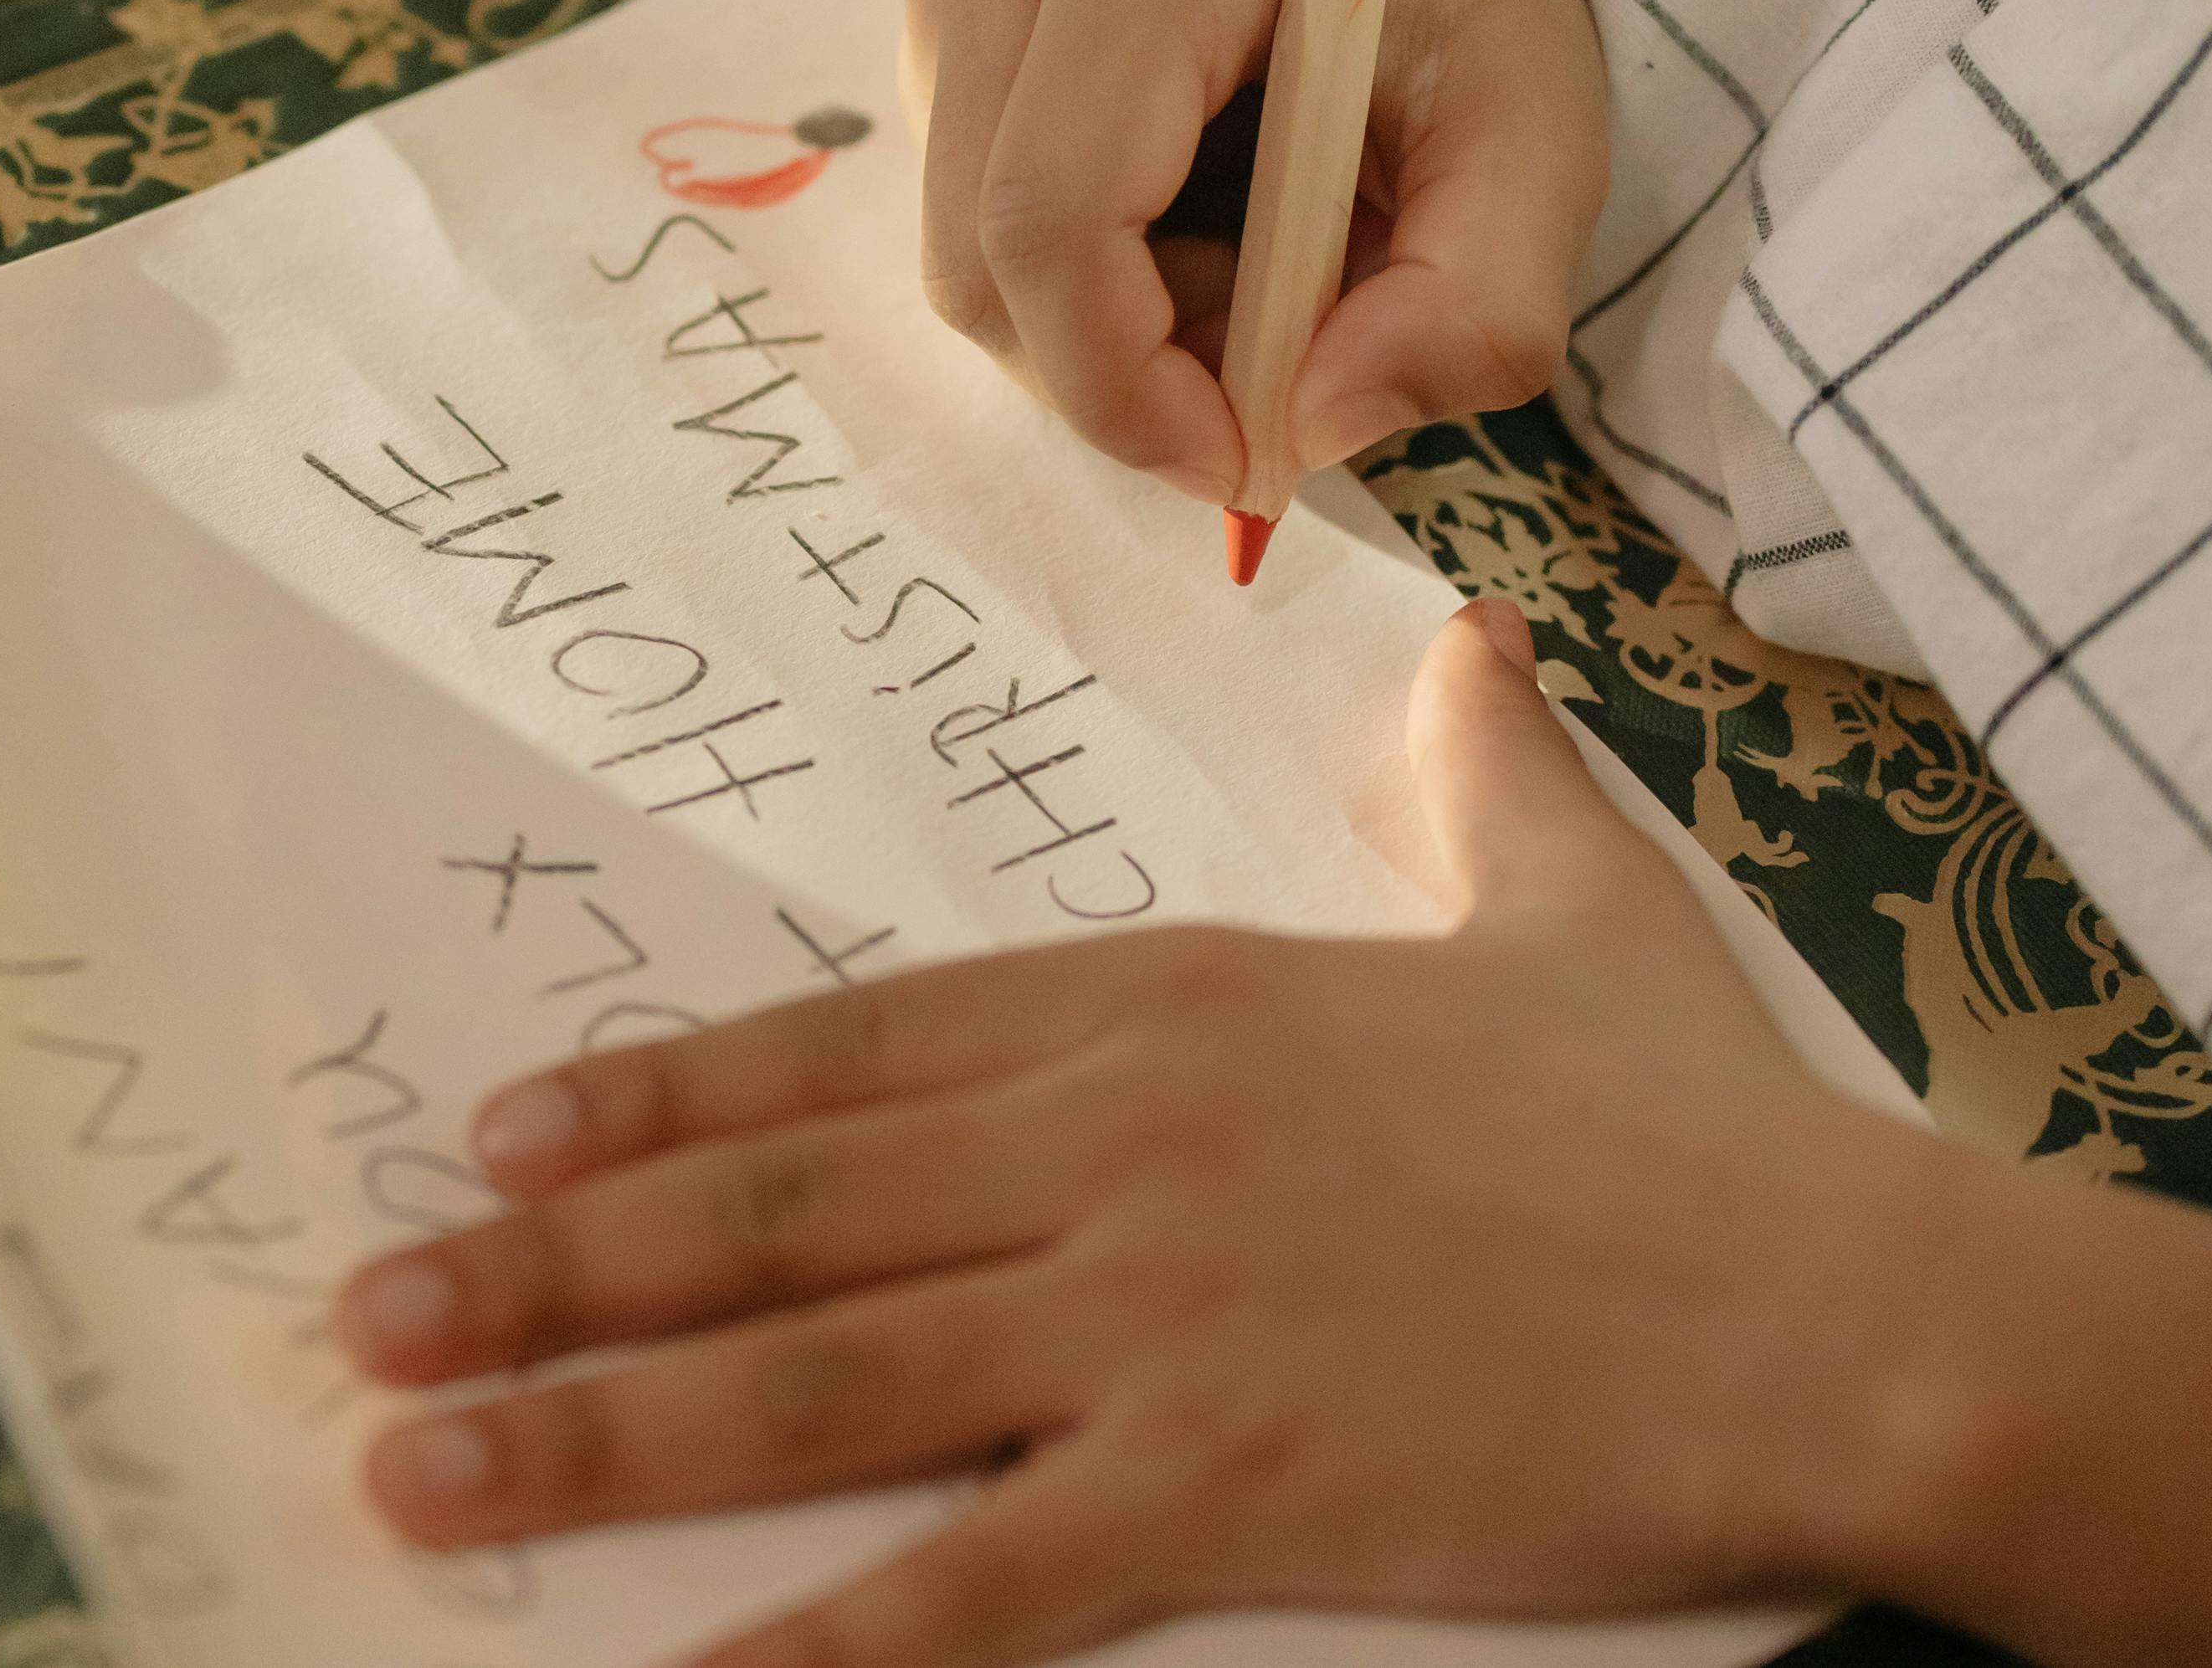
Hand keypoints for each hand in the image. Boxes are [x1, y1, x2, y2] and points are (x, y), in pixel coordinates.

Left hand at [334, 602, 2211, 1666]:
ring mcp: (1150, 1320)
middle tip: (370, 1313)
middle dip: (548, 1267)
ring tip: (421, 1469)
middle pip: (772, 1209)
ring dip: (595, 1427)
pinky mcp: (1223, 1488)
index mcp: (1158, 1010)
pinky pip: (969, 1585)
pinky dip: (810, 1643)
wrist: (1840, 1299)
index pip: (842, 1052)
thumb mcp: (1567, 903)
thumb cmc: (1692, 1118)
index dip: (654, 1099)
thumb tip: (1470, 643)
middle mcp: (1109, 1147)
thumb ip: (1479, 770)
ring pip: (812, 1375)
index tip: (498, 1136)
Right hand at [903, 0, 1605, 502]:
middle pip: (982, 263)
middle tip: (1287, 362)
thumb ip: (1479, 301)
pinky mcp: (941, 42)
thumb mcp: (1545, 136)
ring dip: (1113, 337)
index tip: (1247, 460)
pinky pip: (970, 237)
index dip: (1126, 383)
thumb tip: (1311, 431)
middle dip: (1127, 374)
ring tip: (1261, 272)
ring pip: (966, 268)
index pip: (1050, 213)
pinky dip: (1088, 293)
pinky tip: (1195, 233)